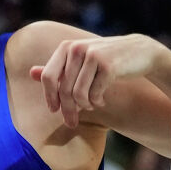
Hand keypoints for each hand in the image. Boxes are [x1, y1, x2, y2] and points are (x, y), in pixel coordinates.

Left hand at [31, 34, 161, 128]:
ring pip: (79, 94)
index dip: (49, 97)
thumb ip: (57, 67)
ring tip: (92, 105)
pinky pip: (95, 94)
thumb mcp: (80, 60)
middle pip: (64, 89)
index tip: (55, 111)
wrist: (139, 52)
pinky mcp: (108, 66)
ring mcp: (93, 56)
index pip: (48, 77)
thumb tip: (31, 73)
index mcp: (66, 47)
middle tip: (72, 122)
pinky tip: (102, 99)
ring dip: (85, 105)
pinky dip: (97, 102)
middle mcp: (77, 49)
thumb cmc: (105, 58)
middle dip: (67, 110)